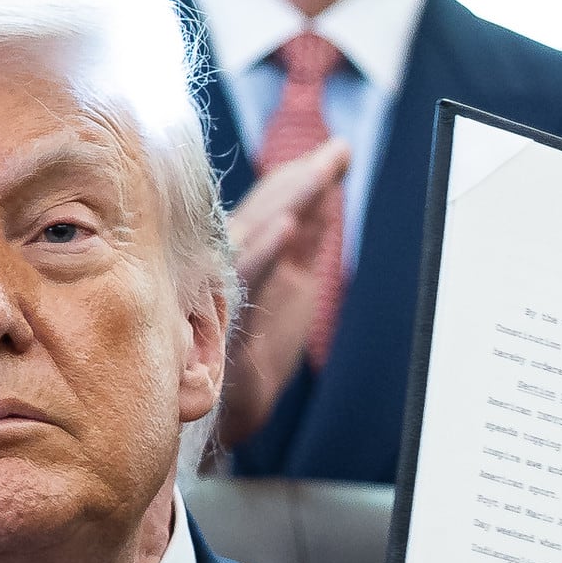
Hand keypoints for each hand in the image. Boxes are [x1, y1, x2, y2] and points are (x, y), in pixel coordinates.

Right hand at [217, 138, 349, 446]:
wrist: (229, 409)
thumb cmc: (253, 345)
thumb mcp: (293, 280)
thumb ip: (309, 234)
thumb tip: (326, 185)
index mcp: (244, 252)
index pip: (273, 205)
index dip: (303, 178)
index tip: (338, 153)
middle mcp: (228, 262)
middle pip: (266, 212)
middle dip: (301, 181)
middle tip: (337, 153)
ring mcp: (224, 288)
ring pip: (255, 235)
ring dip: (286, 202)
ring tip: (318, 176)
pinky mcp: (226, 318)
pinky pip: (245, 279)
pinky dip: (263, 249)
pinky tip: (285, 227)